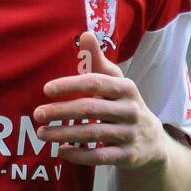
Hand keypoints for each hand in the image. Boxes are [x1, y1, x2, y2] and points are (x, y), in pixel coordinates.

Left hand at [32, 31, 168, 168]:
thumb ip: (98, 61)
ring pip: (93, 134)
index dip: (70, 84)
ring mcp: (130, 134)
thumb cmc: (124, 105)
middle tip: (37, 114)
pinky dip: (79, 155)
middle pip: (91, 109)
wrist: (152, 141)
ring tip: (41, 133)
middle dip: (61, 111)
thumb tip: (86, 34)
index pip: (95, 83)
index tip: (47, 89)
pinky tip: (61, 151)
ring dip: (64, 134)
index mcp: (126, 88)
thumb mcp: (116, 82)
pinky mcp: (128, 156)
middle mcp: (130, 110)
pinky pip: (100, 157)